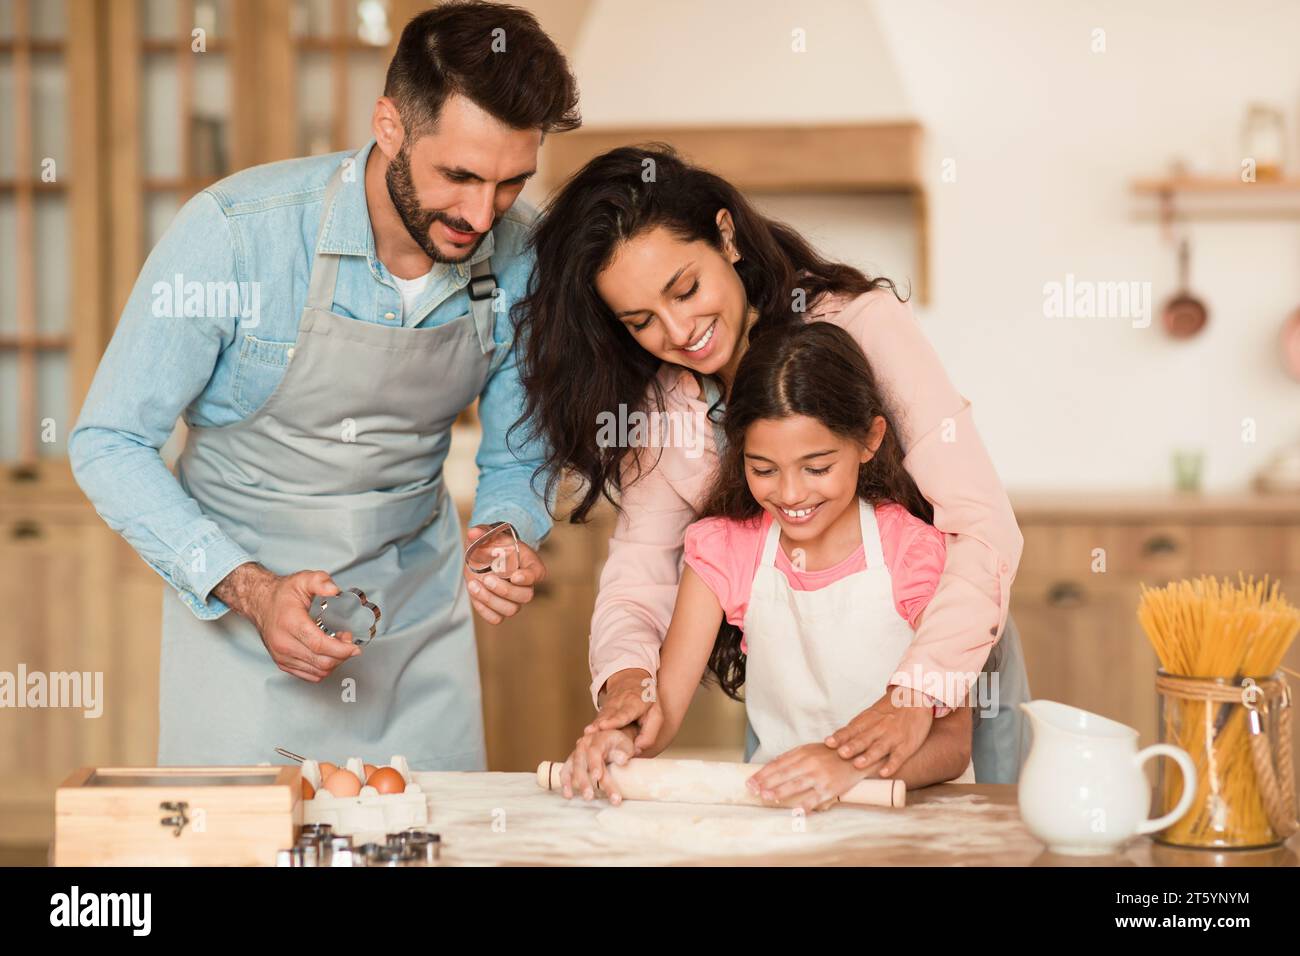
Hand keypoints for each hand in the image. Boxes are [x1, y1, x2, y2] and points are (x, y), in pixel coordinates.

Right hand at [215, 563, 360, 682]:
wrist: (260, 603)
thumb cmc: (281, 594)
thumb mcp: (302, 579)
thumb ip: (320, 581)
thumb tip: (333, 589)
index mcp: (290, 624)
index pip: (319, 645)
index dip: (341, 649)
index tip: (354, 647)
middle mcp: (284, 643)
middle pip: (321, 662)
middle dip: (342, 655)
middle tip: (346, 640)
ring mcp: (282, 656)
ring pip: (317, 672)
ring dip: (334, 662)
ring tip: (338, 646)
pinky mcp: (282, 663)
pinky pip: (309, 675)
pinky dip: (323, 669)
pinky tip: (328, 655)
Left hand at [463, 524, 546, 623]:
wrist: (482, 558)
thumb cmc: (491, 545)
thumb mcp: (487, 534)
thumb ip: (482, 532)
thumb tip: (473, 532)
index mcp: (529, 564)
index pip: (537, 574)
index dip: (528, 577)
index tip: (515, 576)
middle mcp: (525, 585)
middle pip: (525, 596)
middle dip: (505, 590)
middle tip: (487, 578)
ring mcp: (513, 599)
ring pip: (510, 610)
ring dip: (491, 600)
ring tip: (474, 585)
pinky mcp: (498, 609)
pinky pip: (496, 618)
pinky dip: (484, 609)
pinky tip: (475, 593)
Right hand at [559, 727, 637, 804]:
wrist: (614, 741)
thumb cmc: (621, 746)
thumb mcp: (626, 746)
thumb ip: (624, 752)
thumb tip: (622, 760)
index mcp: (598, 739)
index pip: (594, 751)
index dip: (595, 764)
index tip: (598, 777)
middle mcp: (584, 745)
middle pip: (581, 763)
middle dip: (584, 781)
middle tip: (589, 796)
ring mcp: (576, 753)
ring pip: (572, 768)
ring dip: (576, 784)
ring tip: (584, 798)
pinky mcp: (572, 763)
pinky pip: (565, 772)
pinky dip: (565, 783)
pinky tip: (569, 795)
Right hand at [585, 668, 661, 750]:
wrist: (630, 680)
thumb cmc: (645, 699)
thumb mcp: (655, 713)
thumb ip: (650, 733)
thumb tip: (637, 749)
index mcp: (634, 703)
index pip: (623, 713)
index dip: (614, 720)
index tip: (603, 725)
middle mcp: (617, 704)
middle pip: (607, 715)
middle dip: (598, 724)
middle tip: (589, 732)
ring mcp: (607, 708)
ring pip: (598, 719)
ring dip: (592, 728)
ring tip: (585, 737)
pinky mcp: (600, 714)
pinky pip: (595, 723)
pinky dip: (590, 731)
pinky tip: (583, 739)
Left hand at [746, 743, 865, 811]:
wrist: (857, 756)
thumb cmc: (831, 754)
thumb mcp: (810, 749)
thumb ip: (792, 756)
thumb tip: (773, 763)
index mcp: (802, 753)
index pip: (778, 764)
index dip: (763, 773)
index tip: (750, 781)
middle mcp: (809, 763)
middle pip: (783, 773)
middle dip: (766, 782)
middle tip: (752, 790)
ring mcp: (819, 776)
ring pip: (796, 784)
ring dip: (780, 791)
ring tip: (767, 797)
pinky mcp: (830, 788)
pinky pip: (815, 798)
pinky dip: (806, 805)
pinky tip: (796, 811)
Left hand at [823, 685, 933, 776]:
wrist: (915, 697)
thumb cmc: (889, 709)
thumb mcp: (870, 714)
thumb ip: (855, 728)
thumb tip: (835, 742)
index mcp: (868, 720)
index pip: (851, 729)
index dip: (840, 736)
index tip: (829, 743)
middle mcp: (879, 728)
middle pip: (864, 739)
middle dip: (852, 747)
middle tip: (841, 753)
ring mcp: (893, 737)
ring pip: (880, 748)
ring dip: (868, 756)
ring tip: (858, 764)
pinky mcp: (907, 745)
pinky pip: (899, 756)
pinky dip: (891, 765)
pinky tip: (884, 773)